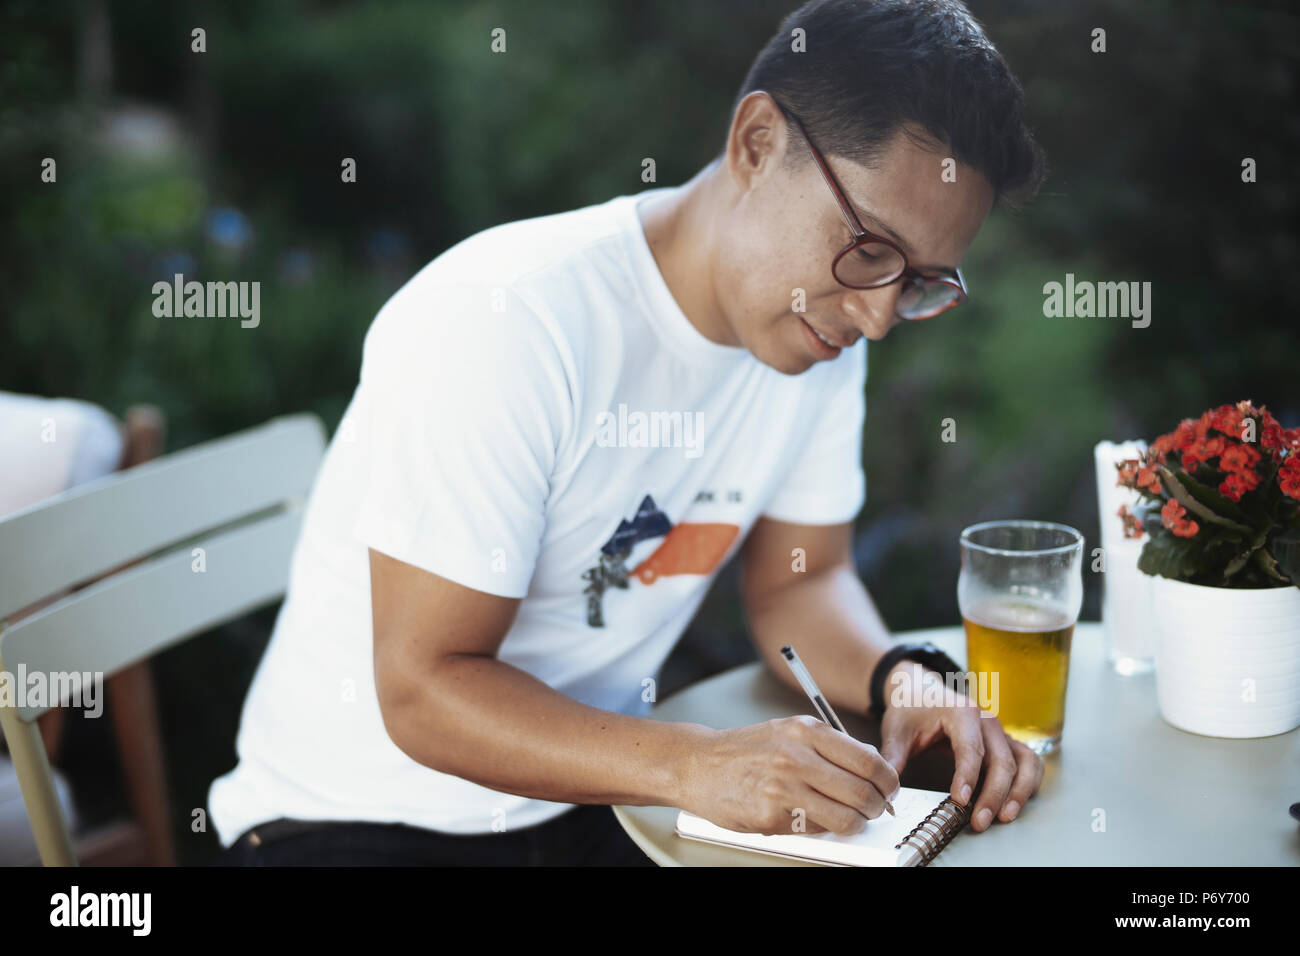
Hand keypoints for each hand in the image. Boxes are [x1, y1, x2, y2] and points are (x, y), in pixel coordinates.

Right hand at [683, 716, 900, 835]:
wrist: (699, 764)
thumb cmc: (746, 750)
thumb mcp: (788, 731)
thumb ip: (828, 746)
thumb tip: (871, 767)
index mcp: (806, 730)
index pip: (869, 760)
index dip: (888, 780)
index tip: (889, 788)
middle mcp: (797, 756)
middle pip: (863, 792)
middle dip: (878, 807)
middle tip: (876, 809)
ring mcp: (784, 788)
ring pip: (847, 818)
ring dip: (857, 824)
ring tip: (851, 820)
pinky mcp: (772, 816)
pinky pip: (817, 830)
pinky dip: (824, 830)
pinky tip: (814, 819)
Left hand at [877, 661, 1042, 831]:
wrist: (920, 691)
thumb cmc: (910, 708)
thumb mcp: (896, 730)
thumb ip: (893, 756)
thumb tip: (889, 788)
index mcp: (961, 712)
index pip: (970, 748)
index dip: (968, 777)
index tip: (960, 801)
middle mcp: (987, 720)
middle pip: (1002, 760)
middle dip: (993, 794)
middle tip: (979, 822)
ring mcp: (1000, 731)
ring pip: (1025, 761)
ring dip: (1019, 791)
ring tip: (1005, 816)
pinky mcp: (1006, 742)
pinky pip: (1029, 761)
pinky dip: (1029, 782)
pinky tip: (1016, 803)